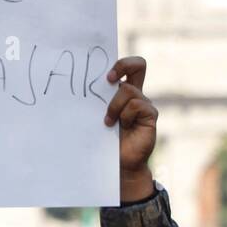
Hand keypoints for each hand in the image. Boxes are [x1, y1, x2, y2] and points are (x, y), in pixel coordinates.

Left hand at [104, 56, 156, 202]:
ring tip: (108, 122)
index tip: (105, 75)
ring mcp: (144, 104)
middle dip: (123, 65)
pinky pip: (136, 105)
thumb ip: (96, 101)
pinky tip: (120, 127)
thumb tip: (76, 86)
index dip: (119, 64)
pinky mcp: (150, 115)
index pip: (127, 67)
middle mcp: (136, 95)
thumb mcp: (97, 116)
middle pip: (139, 65)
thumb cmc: (104, 139)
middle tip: (109, 79)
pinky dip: (124, 115)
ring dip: (114, 106)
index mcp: (122, 92)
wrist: (118, 162)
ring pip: (129, 90)